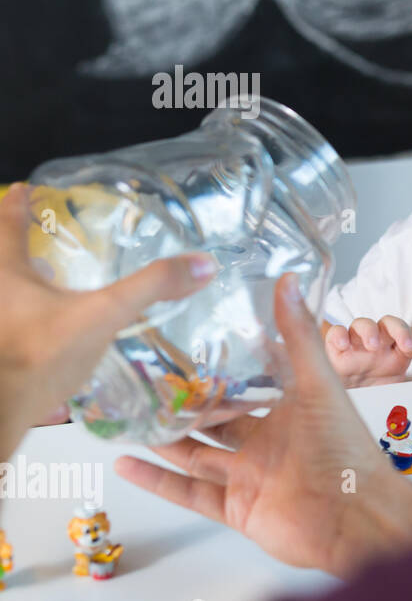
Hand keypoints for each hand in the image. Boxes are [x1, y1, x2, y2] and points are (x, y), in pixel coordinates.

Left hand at [0, 184, 216, 458]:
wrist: (2, 411)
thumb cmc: (42, 354)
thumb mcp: (104, 314)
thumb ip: (152, 288)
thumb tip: (202, 264)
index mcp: (8, 274)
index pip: (7, 226)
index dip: (16, 205)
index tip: (23, 188)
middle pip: (2, 262)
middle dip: (18, 250)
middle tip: (38, 241)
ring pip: (7, 299)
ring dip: (22, 292)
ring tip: (48, 289)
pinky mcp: (4, 358)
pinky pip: (14, 333)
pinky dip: (29, 329)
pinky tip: (52, 341)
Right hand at [117, 274, 411, 576]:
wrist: (356, 518)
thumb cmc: (347, 449)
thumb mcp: (320, 385)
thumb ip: (299, 336)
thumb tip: (287, 282)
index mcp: (290, 409)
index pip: (250, 382)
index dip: (222, 365)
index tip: (188, 342)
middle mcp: (268, 442)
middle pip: (217, 420)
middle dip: (185, 404)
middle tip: (146, 381)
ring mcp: (250, 476)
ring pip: (196, 454)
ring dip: (164, 438)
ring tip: (128, 416)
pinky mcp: (238, 507)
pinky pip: (190, 493)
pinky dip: (158, 481)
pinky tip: (128, 462)